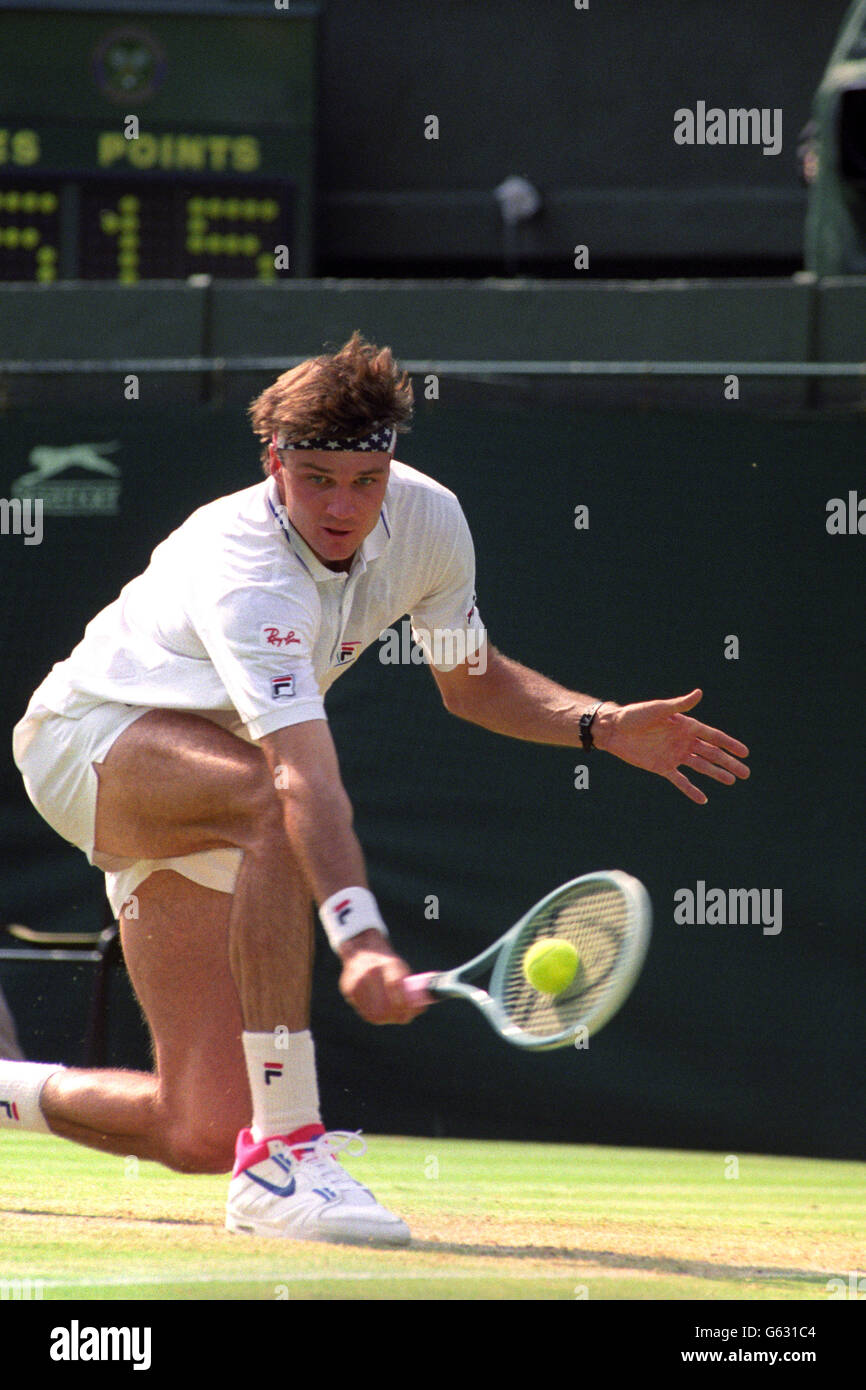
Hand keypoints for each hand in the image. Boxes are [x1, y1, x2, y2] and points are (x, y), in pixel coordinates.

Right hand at [337, 929, 426, 1024]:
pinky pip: (363, 1011)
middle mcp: (371, 971)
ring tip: (391, 1017)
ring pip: (373, 1013)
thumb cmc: (388, 965)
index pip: (396, 986)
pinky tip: (378, 1012)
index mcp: (389, 963)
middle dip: (395, 1016)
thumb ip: (413, 988)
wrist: (363, 949)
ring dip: (385, 1018)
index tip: (410, 1014)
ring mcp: (357, 980)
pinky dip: (373, 1015)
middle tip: (402, 1018)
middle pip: (384, 1006)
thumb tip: (421, 1007)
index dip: (404, 1005)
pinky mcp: (348, 989)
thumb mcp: (402, 969)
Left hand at [597, 689, 748, 804]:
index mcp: (686, 726)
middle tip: (745, 773)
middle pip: (711, 753)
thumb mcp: (659, 709)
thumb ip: (680, 705)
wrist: (614, 730)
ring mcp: (674, 755)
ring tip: (731, 782)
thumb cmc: (636, 715)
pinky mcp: (662, 767)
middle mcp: (683, 741)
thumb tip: (699, 692)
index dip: (729, 744)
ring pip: (700, 766)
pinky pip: (680, 780)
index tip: (745, 752)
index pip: (713, 736)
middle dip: (728, 763)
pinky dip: (691, 790)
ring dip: (715, 774)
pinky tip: (703, 799)